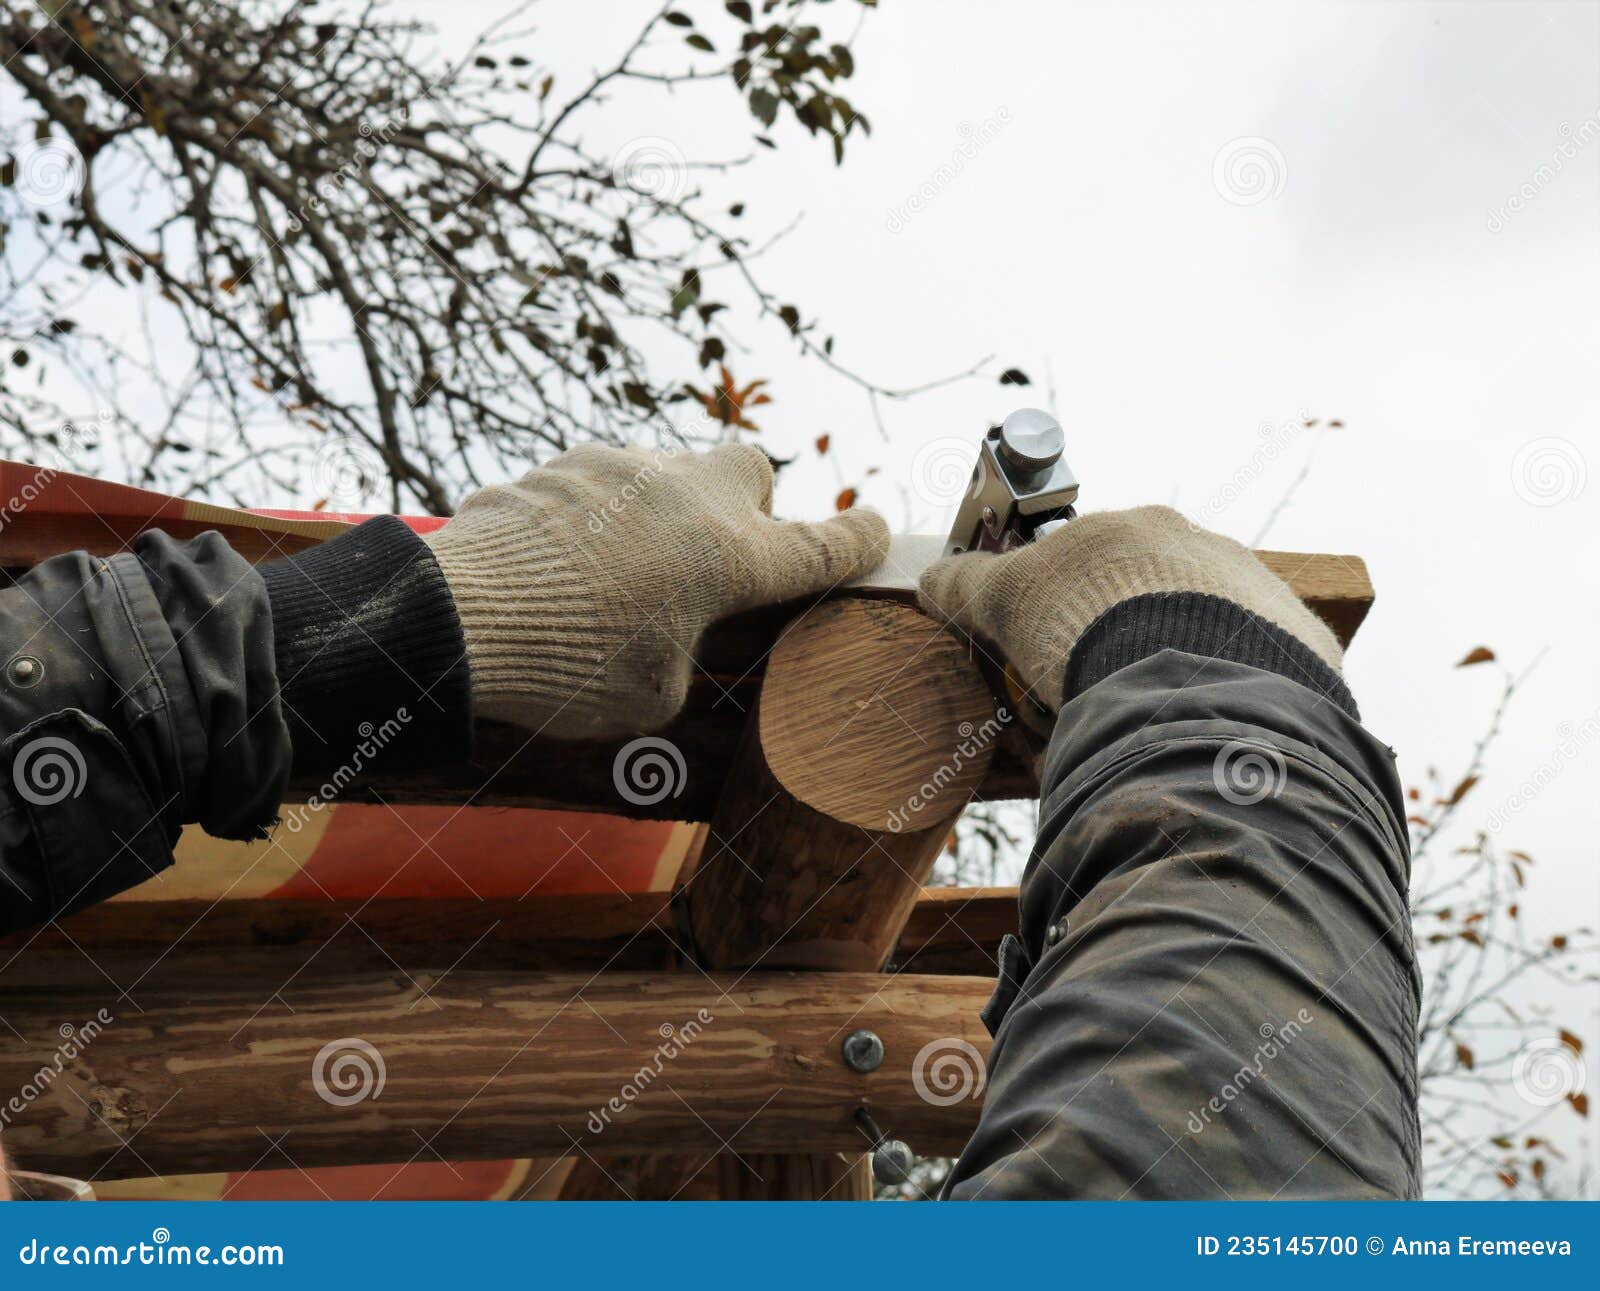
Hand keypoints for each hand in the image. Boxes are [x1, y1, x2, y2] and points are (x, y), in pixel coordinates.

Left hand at [425, 443, 889, 738]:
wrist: (457, 620)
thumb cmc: (568, 671)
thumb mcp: (654, 697)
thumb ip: (687, 654)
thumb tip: (672, 632)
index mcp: (731, 557)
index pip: (821, 545)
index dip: (857, 540)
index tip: (874, 529)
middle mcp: (689, 497)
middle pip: (752, 471)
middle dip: (749, 505)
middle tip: (717, 556)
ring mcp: (622, 469)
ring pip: (670, 473)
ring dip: (663, 514)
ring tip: (619, 574)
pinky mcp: (562, 465)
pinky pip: (600, 484)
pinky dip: (598, 517)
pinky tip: (564, 563)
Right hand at [916, 505, 1341, 706]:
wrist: (1194, 678)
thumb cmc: (1089, 626)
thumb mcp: (1003, 600)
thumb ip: (966, 585)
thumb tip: (932, 578)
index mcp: (1130, 528)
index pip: (1089, 562)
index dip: (1062, 610)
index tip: (1050, 653)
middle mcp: (1199, 545)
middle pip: (1151, 593)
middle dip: (1121, 640)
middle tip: (1093, 695)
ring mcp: (1256, 591)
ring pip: (1208, 629)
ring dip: (1177, 667)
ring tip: (1149, 721)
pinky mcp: (1299, 644)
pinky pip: (1257, 670)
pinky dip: (1225, 695)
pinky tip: (1200, 729)